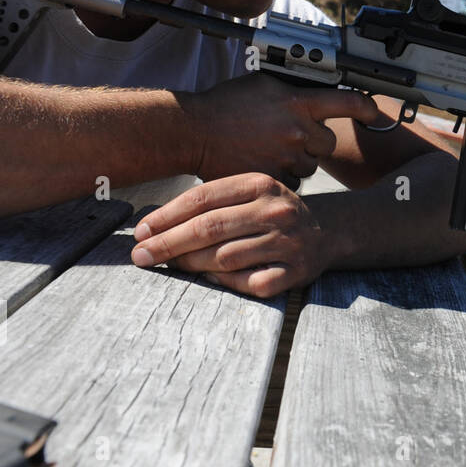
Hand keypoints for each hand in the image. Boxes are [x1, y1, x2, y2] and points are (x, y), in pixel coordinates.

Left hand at [129, 173, 330, 296]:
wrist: (325, 233)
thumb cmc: (270, 213)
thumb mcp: (249, 194)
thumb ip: (210, 203)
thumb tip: (152, 227)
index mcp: (260, 184)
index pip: (202, 198)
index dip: (166, 216)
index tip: (140, 232)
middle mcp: (277, 210)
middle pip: (209, 228)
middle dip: (168, 243)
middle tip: (140, 256)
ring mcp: (288, 242)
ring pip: (224, 257)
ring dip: (190, 264)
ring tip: (171, 265)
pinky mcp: (295, 272)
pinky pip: (249, 282)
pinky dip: (223, 282)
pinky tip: (208, 278)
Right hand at [179, 73, 382, 186]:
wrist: (195, 131)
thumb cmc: (225, 105)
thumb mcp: (264, 85)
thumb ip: (293, 92)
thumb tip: (316, 95)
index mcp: (297, 101)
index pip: (346, 102)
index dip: (365, 108)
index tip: (373, 113)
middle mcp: (297, 129)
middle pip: (328, 142)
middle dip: (316, 141)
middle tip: (293, 137)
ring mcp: (287, 155)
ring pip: (310, 164)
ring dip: (298, 160)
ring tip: (271, 150)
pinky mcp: (275, 177)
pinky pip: (292, 182)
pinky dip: (283, 177)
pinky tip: (264, 164)